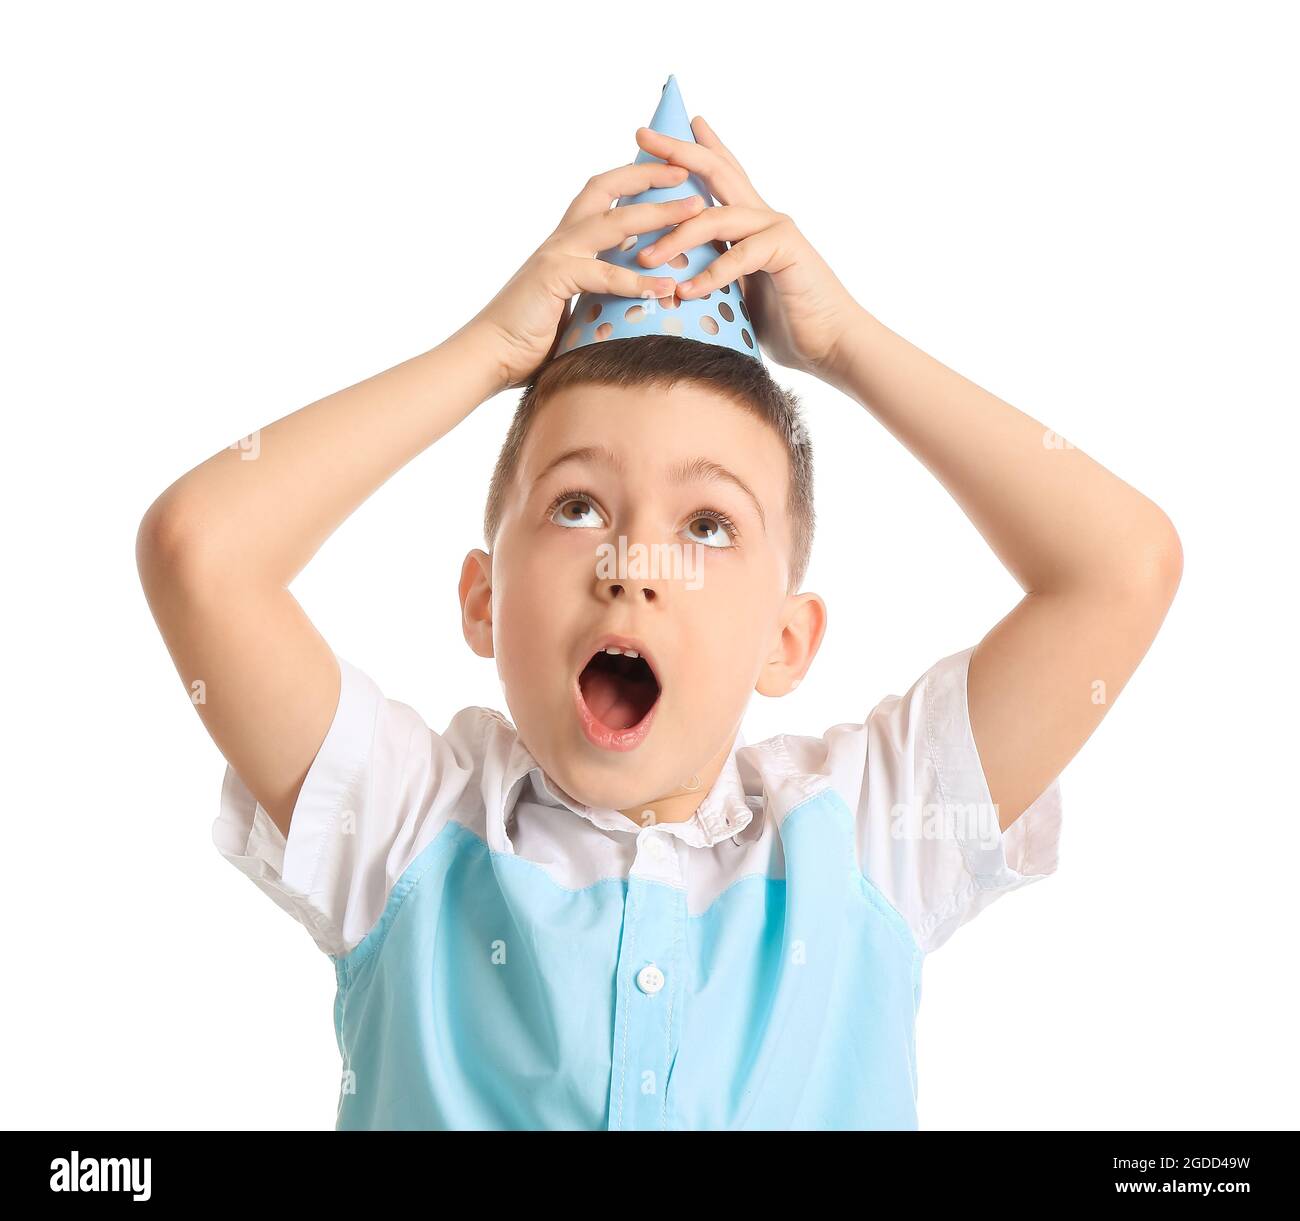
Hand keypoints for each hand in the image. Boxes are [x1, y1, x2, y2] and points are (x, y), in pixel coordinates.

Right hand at [468, 162, 708, 391]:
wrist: (488, 355)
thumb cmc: (529, 337)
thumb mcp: (572, 306)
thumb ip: (598, 293)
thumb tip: (633, 298)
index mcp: (566, 242)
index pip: (602, 193)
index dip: (635, 177)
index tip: (671, 171)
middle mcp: (561, 240)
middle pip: (608, 189)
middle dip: (651, 176)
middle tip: (689, 171)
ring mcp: (556, 255)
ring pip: (614, 223)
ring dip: (658, 216)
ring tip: (694, 215)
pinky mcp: (553, 279)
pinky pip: (603, 275)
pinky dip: (636, 280)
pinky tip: (664, 287)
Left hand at [632, 118, 863, 383]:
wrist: (831, 344)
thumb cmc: (787, 325)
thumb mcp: (737, 298)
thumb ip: (713, 280)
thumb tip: (674, 286)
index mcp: (751, 224)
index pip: (720, 175)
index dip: (695, 149)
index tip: (664, 130)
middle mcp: (763, 218)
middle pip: (717, 172)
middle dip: (678, 152)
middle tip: (643, 134)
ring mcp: (776, 229)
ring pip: (717, 217)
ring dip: (676, 237)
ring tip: (646, 259)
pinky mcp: (787, 249)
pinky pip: (739, 256)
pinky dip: (710, 276)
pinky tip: (685, 292)